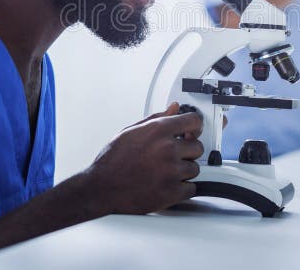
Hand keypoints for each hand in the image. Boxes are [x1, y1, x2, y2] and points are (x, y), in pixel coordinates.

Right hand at [84, 102, 203, 214]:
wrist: (101, 188)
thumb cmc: (112, 161)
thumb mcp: (131, 131)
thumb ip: (156, 118)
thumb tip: (173, 108)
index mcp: (158, 130)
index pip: (193, 121)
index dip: (195, 126)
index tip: (193, 131)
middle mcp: (167, 149)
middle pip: (198, 147)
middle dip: (188, 151)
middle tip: (173, 156)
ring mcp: (171, 171)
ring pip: (195, 169)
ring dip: (184, 171)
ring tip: (165, 172)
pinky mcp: (171, 192)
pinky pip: (191, 188)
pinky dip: (182, 189)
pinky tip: (167, 184)